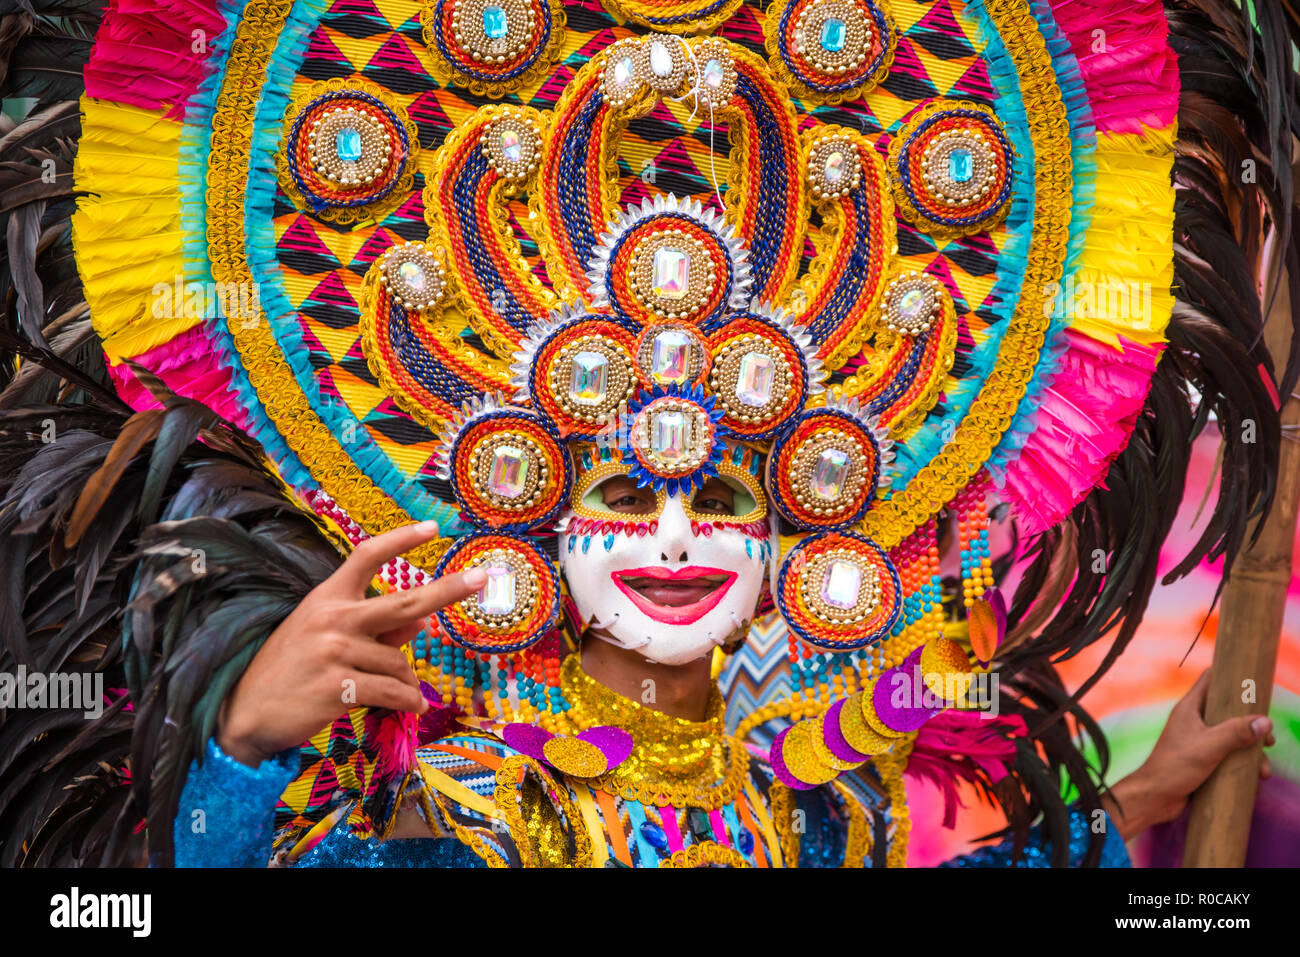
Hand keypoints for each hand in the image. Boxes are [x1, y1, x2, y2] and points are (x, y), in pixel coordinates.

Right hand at [216, 521, 485, 766]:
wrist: (244, 712)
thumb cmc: (292, 670)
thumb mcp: (327, 637)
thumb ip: (375, 628)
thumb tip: (422, 622)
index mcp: (328, 597)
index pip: (366, 557)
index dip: (400, 540)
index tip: (432, 527)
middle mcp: (333, 617)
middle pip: (404, 602)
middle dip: (448, 589)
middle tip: (482, 577)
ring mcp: (335, 651)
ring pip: (400, 663)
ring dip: (407, 681)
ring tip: (399, 693)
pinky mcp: (338, 687)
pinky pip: (394, 692)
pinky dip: (409, 702)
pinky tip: (412, 707)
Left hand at [1100, 669, 1274, 841]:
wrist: (1154, 798)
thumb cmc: (1174, 767)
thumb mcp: (1209, 747)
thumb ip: (1236, 732)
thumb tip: (1265, 721)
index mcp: (1190, 708)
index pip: (1210, 680)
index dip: (1232, 677)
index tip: (1254, 683)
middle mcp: (1194, 721)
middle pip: (1229, 712)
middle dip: (1251, 726)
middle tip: (1267, 741)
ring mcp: (1198, 740)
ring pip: (1232, 737)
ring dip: (1250, 752)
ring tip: (1261, 771)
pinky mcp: (1203, 758)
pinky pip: (1227, 756)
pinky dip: (1241, 765)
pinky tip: (1253, 781)